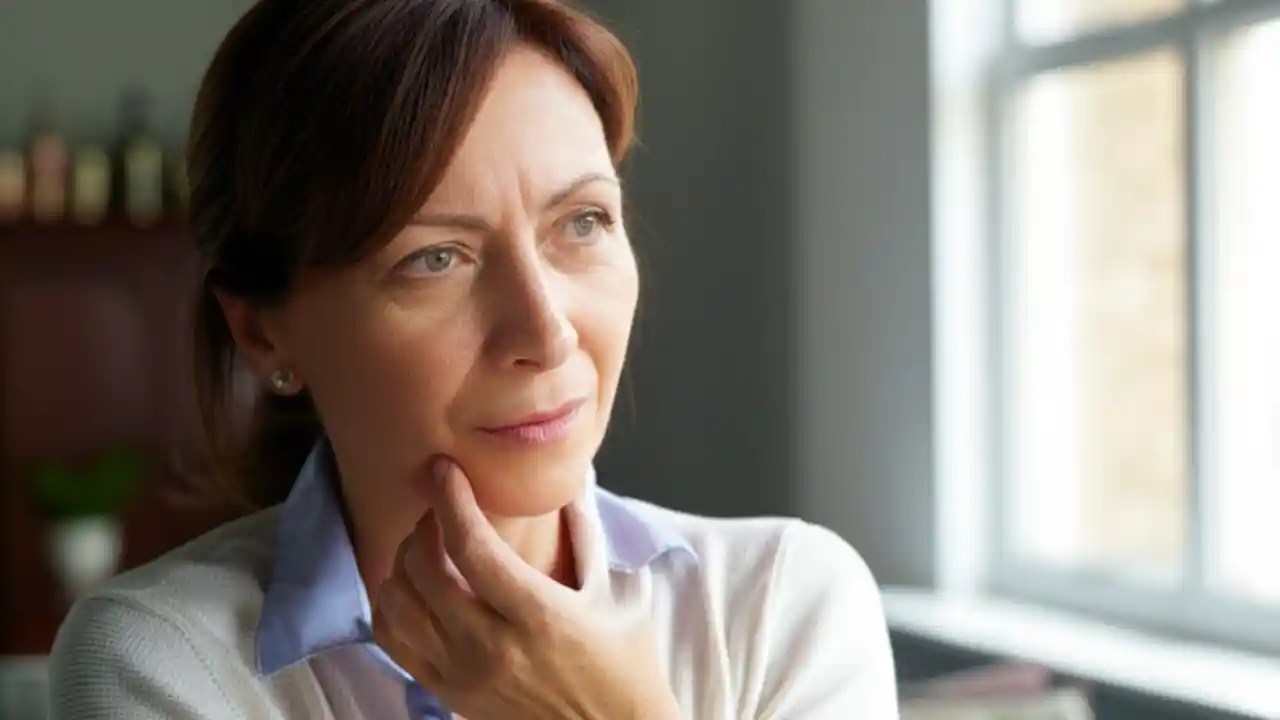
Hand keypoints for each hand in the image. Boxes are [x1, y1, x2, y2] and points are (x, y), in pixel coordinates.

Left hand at [372, 457, 680, 719]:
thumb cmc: (627, 667)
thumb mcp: (618, 595)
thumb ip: (588, 535)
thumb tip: (574, 482)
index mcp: (540, 616)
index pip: (472, 546)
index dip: (450, 500)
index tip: (444, 470)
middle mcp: (493, 647)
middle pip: (424, 570)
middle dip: (424, 525)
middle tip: (442, 507)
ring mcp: (464, 676)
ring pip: (398, 604)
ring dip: (403, 563)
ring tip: (427, 545)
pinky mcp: (450, 695)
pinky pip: (393, 642)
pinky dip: (390, 605)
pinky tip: (411, 586)